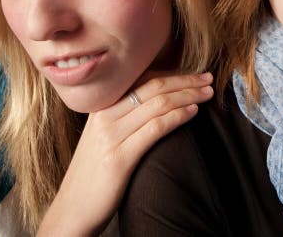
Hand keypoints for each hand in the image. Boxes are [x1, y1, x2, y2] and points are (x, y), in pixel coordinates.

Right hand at [37, 71, 213, 235]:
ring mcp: (111, 136)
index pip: (142, 78)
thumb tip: (159, 100)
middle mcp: (105, 116)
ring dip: (188, 95)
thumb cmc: (95, 172)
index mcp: (101, 107)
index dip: (173, 73)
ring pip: (158, 104)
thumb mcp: (104, 136)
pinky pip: (155, 128)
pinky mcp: (119, 158)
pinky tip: (193, 112)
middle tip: (208, 79)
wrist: (73, 208)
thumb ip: (124, 116)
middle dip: (185, 81)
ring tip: (207, 93)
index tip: (195, 74)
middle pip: (153, 87)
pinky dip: (178, 116)